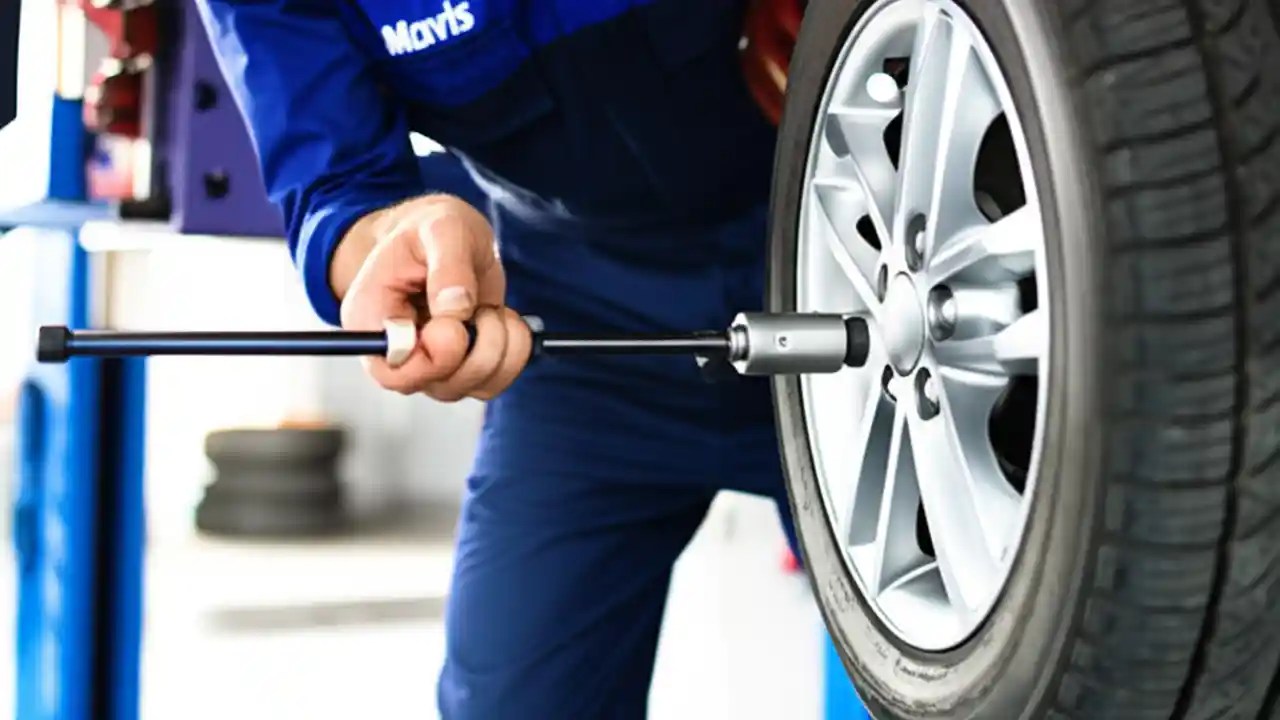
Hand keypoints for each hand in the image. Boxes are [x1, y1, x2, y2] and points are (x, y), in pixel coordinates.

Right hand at [335, 195, 531, 400]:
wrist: (444, 238)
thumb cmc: (430, 230)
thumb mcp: (442, 228)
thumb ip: (448, 267)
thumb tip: (455, 310)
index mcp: (370, 319)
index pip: (394, 372)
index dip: (436, 356)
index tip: (458, 322)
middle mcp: (396, 353)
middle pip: (438, 384)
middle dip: (477, 348)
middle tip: (480, 308)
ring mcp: (430, 366)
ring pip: (472, 385)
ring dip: (498, 346)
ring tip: (488, 308)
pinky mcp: (461, 367)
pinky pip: (495, 381)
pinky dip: (514, 352)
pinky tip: (501, 320)